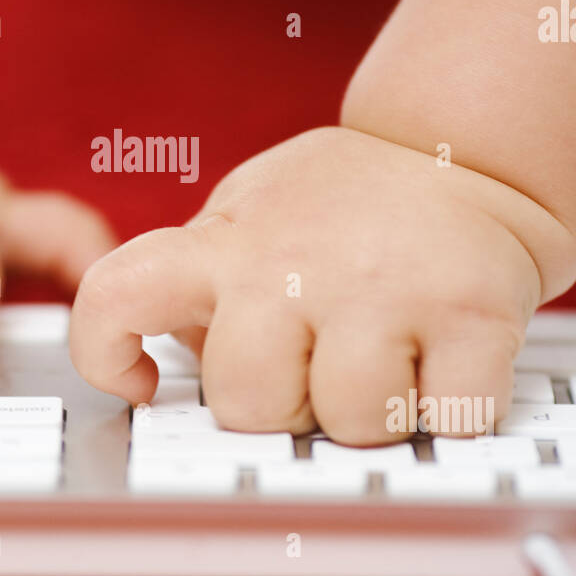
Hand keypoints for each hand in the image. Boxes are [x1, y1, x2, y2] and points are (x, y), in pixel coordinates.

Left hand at [70, 128, 575, 443]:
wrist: (463, 151)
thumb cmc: (348, 203)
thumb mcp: (249, 215)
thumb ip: (203, 281)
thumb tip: (180, 359)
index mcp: (227, 243)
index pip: (117, 295)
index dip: (105, 354)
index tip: (141, 385)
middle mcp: (292, 264)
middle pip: (247, 406)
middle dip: (287, 408)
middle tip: (320, 362)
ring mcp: (382, 288)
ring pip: (349, 423)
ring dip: (374, 411)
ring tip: (389, 353)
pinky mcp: (470, 313)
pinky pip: (447, 418)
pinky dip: (452, 407)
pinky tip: (443, 361)